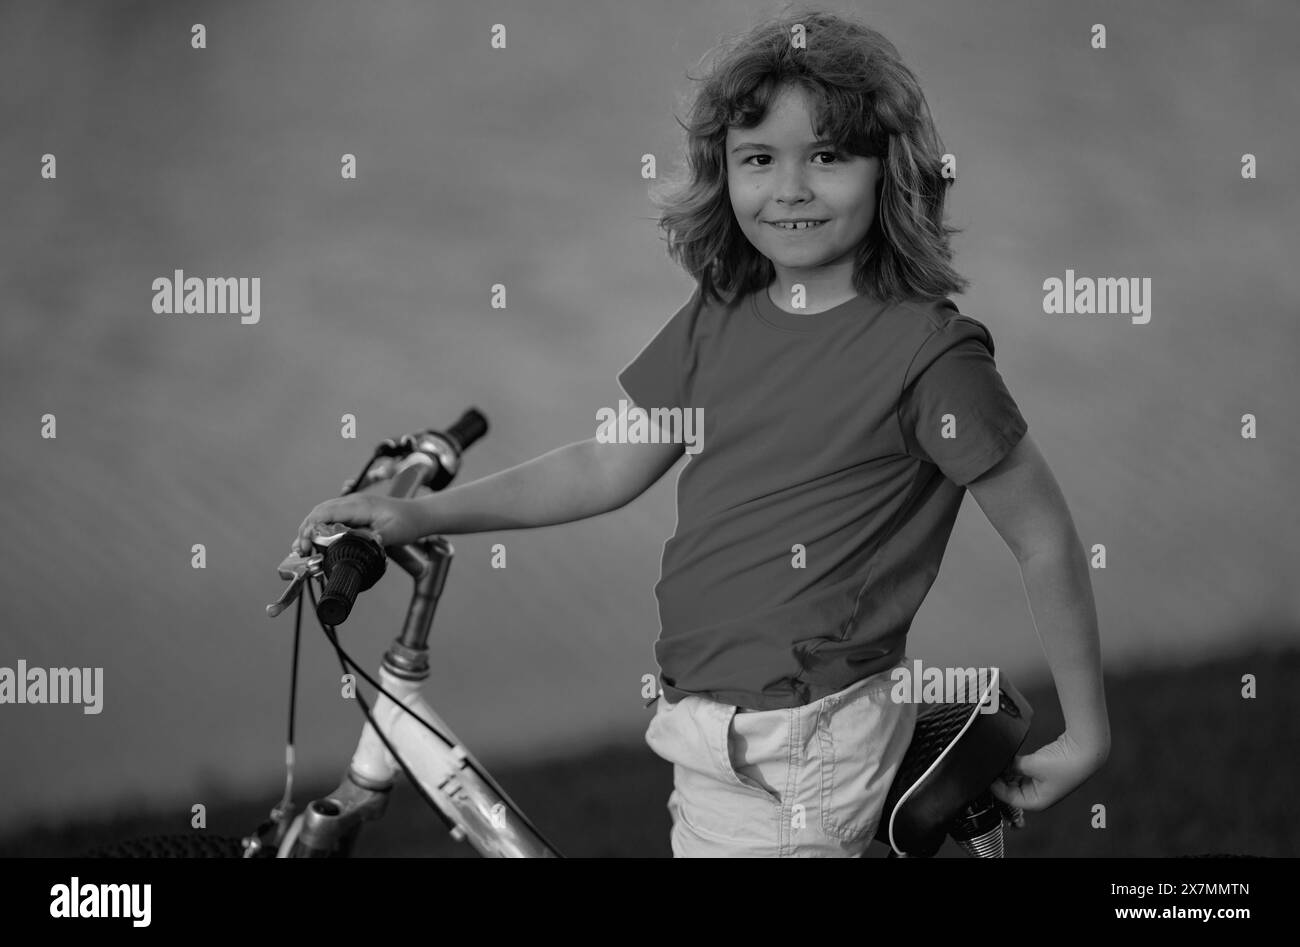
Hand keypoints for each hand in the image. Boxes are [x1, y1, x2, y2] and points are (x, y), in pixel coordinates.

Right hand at [293, 494, 425, 554]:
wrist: (417, 515)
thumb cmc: (407, 522)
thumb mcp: (394, 533)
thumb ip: (374, 539)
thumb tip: (356, 546)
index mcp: (359, 505)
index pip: (326, 512)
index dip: (311, 527)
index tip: (306, 544)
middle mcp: (352, 502)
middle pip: (319, 512)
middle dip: (306, 530)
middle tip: (300, 551)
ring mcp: (351, 506)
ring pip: (322, 514)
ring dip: (310, 530)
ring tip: (301, 549)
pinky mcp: (352, 512)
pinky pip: (330, 517)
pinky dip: (319, 529)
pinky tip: (314, 542)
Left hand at [990, 730, 1108, 813]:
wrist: (1084, 749)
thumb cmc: (1064, 763)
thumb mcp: (1031, 765)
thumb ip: (1012, 766)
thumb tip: (999, 764)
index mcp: (1037, 802)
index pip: (1008, 798)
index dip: (996, 787)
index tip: (986, 775)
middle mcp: (1038, 795)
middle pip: (1011, 790)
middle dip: (1001, 778)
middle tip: (991, 766)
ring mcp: (1040, 783)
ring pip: (1016, 779)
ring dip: (1008, 771)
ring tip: (1000, 761)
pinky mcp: (1042, 771)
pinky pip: (1023, 770)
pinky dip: (1016, 765)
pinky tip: (1009, 758)